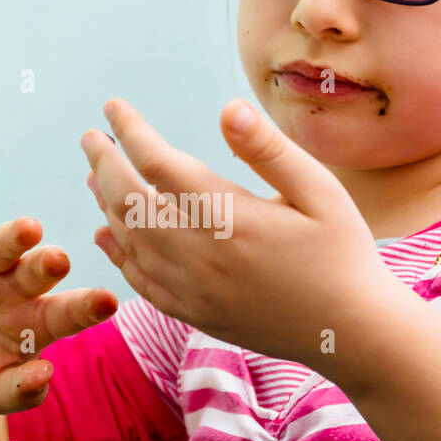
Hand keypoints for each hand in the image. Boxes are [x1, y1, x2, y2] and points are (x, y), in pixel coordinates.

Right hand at [0, 193, 117, 413]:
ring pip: (1, 249)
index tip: (109, 301)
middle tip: (59, 260)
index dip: (88, 306)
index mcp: (37, 321)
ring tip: (29, 228)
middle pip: (37, 272)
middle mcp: (14, 289)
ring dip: (14, 237)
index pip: (68, 312)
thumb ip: (18, 391)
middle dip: (48, 264)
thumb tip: (44, 374)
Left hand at [79, 97, 390, 376]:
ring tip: (95, 176)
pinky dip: (118, 253)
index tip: (113, 108)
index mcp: (229, 217)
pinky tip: (108, 234)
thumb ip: (269, 150)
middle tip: (90, 138)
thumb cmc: (343, 253)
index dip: (130, 132)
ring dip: (106, 204)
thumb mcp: (321, 191)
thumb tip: (227, 109)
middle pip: (129, 201)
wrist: (350, 333)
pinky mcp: (193, 314)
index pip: (158, 163)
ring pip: (129, 240)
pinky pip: (139, 281)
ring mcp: (192, 289)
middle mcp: (200, 255)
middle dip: (104, 164)